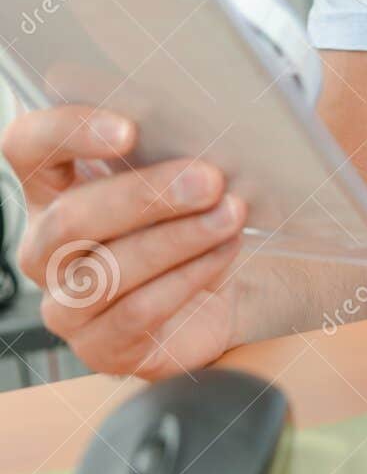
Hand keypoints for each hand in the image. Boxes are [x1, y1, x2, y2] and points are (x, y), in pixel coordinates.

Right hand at [2, 103, 247, 378]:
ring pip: (106, 270)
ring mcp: (65, 304)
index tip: (129, 128)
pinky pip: (136, 312)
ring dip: (178, 238)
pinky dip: (187, 277)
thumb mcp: (174, 174)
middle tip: (208, 179)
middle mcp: (45, 247)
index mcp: (51, 188)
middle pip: (71, 217)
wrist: (224, 287)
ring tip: (230, 214)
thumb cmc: (189, 215)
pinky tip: (224, 251)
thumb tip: (194, 125)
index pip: (28, 147)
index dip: (67, 132)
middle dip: (146, 195)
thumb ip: (165, 147)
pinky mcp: (100, 347)